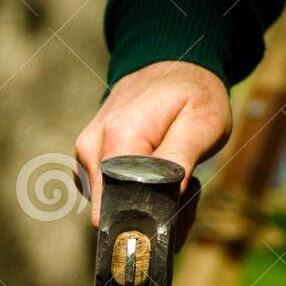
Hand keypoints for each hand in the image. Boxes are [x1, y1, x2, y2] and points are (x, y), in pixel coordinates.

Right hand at [73, 60, 231, 228]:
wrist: (170, 67)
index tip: (182, 210)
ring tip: (177, 180)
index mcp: (117, 137)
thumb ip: (179, 159)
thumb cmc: (191, 94)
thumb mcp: (202, 122)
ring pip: (110, 208)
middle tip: (188, 192)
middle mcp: (90, 147)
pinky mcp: (84, 163)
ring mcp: (83, 155)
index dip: (151, 218)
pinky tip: (156, 178)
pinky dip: (133, 196)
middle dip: (153, 214)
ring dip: (147, 205)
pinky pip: (106, 198)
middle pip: (113, 211)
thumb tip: (164, 201)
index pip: (118, 205)